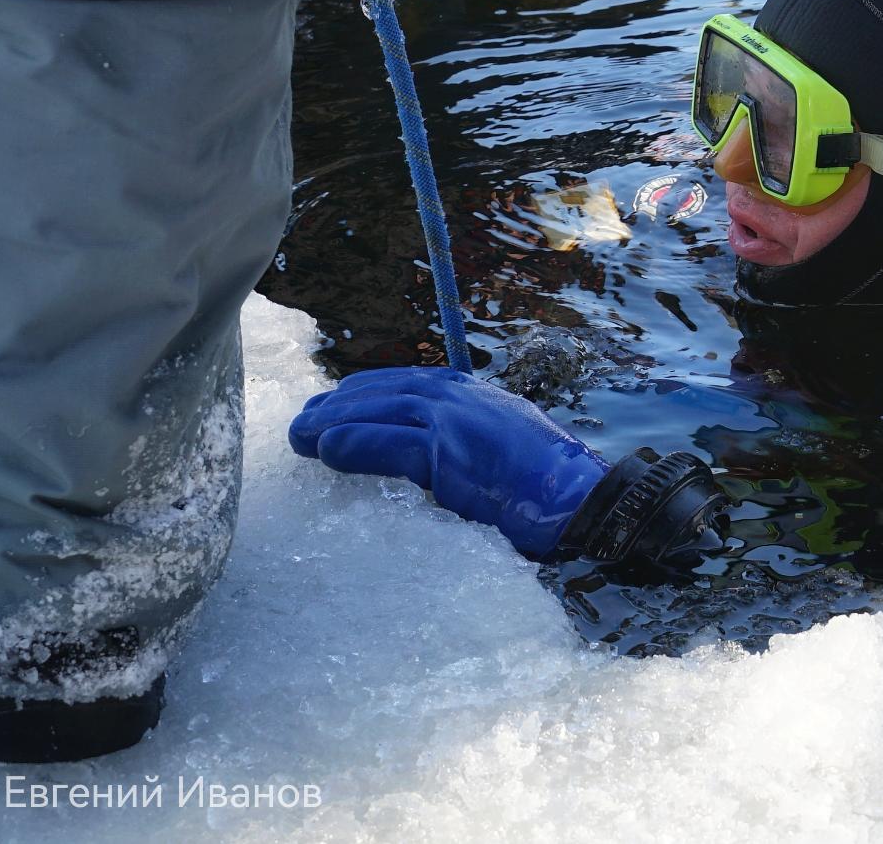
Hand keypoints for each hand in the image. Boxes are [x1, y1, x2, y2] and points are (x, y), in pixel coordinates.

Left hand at [288, 366, 608, 557]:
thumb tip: (435, 459)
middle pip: (387, 391)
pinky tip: (326, 452)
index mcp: (476, 396)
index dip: (365, 393)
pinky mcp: (451, 452)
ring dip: (333, 423)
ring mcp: (457, 421)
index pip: (409, 382)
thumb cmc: (550, 488)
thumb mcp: (505, 449)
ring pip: (381, 411)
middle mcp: (463, 398)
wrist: (583, 500)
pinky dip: (353, 445)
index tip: (335, 404)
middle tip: (302, 421)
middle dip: (339, 404)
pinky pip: (389, 445)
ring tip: (299, 437)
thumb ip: (467, 445)